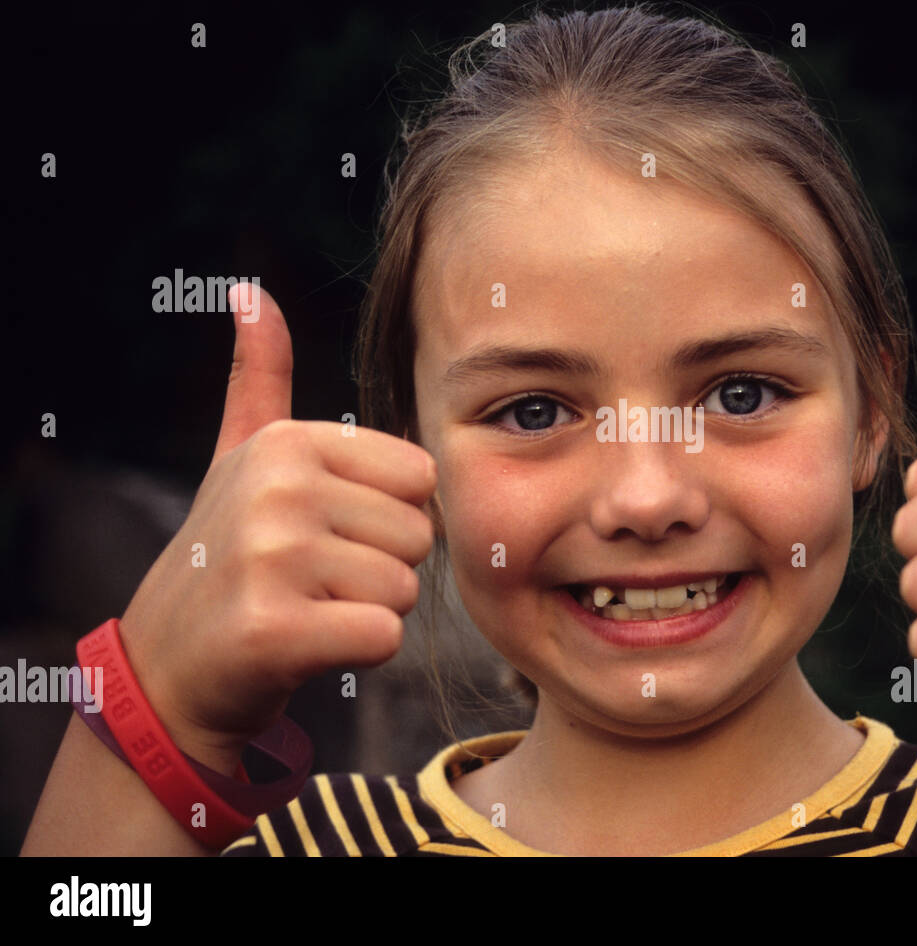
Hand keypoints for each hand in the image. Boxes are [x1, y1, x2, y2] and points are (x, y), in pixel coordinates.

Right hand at [118, 283, 436, 770]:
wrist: (169, 666)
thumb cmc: (230, 556)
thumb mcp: (240, 456)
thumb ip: (259, 377)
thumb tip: (252, 291)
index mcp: (287, 441)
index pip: (421, 477)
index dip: (389, 516)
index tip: (328, 532)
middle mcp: (276, 488)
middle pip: (419, 536)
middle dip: (382, 569)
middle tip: (316, 580)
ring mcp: (269, 557)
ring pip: (403, 590)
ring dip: (367, 613)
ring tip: (307, 609)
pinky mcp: (271, 630)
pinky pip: (382, 637)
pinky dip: (359, 653)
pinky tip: (308, 647)